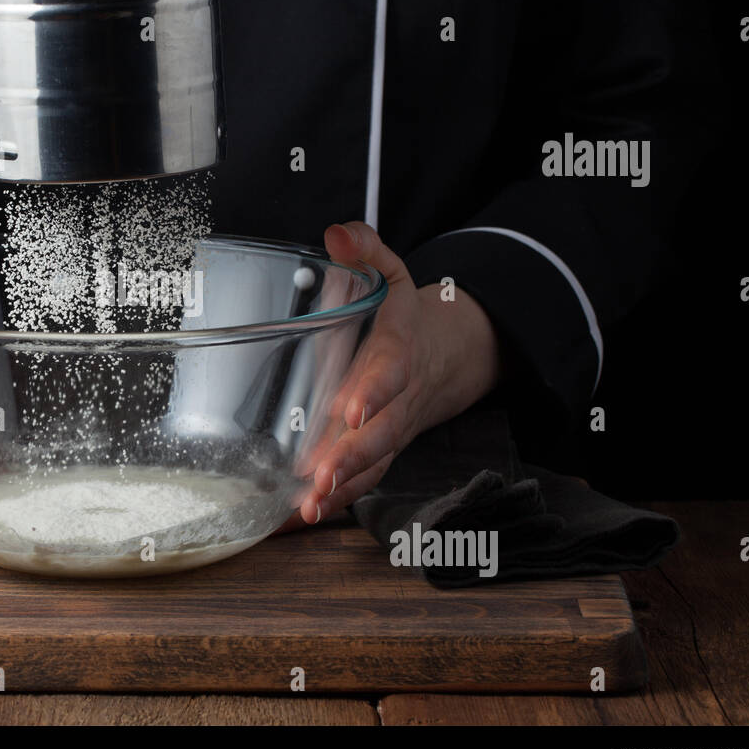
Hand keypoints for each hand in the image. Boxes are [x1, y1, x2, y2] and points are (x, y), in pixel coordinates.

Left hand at [279, 221, 501, 529]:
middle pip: (382, 430)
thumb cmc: (403, 315)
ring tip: (311, 505)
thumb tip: (335, 233)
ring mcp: (389, 427)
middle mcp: (398, 396)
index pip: (390, 370)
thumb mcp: (394, 273)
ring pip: (373, 462)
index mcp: (400, 349)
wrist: (445, 354)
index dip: (374, 390)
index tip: (352, 409)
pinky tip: (303, 514)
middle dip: (354, 455)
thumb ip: (367, 249)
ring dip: (344, 486)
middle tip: (324, 475)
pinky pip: (363, 477)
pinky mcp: (378, 448)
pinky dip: (337, 498)